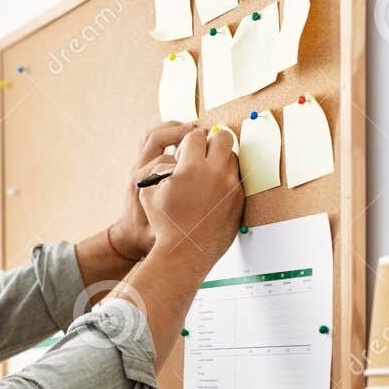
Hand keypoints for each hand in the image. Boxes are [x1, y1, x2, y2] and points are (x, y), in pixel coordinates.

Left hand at [107, 121, 198, 261]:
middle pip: (154, 139)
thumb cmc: (144, 235)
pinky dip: (170, 132)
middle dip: (178, 132)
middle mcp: (138, 170)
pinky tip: (187, 137)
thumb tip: (189, 221)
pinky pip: (153, 138)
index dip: (184, 158)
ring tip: (195, 131)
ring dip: (173, 128)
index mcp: (141, 185)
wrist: (129, 235)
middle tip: (200, 133)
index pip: (162, 162)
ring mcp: (139, 164)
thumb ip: (169, 227)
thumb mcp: (157, 236)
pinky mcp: (143, 162)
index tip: (203, 158)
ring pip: (152, 134)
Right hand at [139, 126, 243, 269]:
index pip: (195, 136)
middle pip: (222, 137)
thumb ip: (161, 168)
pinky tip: (214, 193)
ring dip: (221, 161)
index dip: (188, 143)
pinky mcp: (239, 200)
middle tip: (204, 153)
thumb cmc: (166, 225)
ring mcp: (230, 186)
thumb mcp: (150, 192)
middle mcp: (214, 173)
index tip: (186, 152)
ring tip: (208, 176)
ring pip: (233, 157)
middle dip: (212, 141)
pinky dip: (227, 181)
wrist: (185, 253)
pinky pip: (236, 179)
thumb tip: (174, 158)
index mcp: (191, 168)